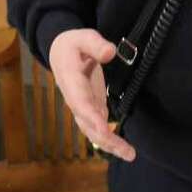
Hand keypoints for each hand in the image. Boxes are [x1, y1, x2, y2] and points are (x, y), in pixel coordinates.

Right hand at [47, 29, 135, 161]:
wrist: (60, 53)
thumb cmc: (74, 44)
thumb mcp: (82, 37)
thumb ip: (95, 44)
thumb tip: (110, 52)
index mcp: (72, 82)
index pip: (81, 102)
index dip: (92, 117)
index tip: (105, 129)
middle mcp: (75, 100)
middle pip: (88, 123)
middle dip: (106, 138)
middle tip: (128, 151)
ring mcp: (82, 107)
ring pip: (93, 130)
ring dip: (110, 144)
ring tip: (130, 155)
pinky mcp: (91, 109)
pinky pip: (98, 128)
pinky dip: (109, 139)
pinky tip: (123, 149)